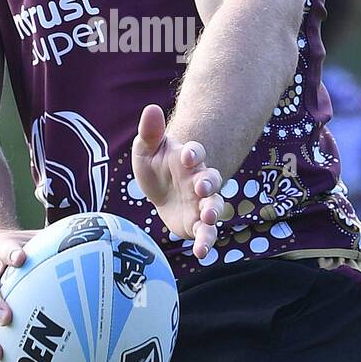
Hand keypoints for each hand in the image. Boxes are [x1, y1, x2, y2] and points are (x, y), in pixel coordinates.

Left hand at [131, 104, 224, 259]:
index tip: (187, 155)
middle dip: (209, 182)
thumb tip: (151, 108)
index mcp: (188, 160)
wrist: (161, 191)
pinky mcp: (198, 223)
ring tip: (209, 217)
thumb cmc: (156, 166)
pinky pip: (206, 232)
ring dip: (214, 211)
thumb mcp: (146, 150)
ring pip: (214, 206)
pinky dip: (206, 242)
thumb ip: (150, 133)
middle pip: (212, 179)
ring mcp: (202, 202)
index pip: (195, 152)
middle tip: (202, 186)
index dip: (193, 153)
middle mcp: (200, 180)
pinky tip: (201, 253)